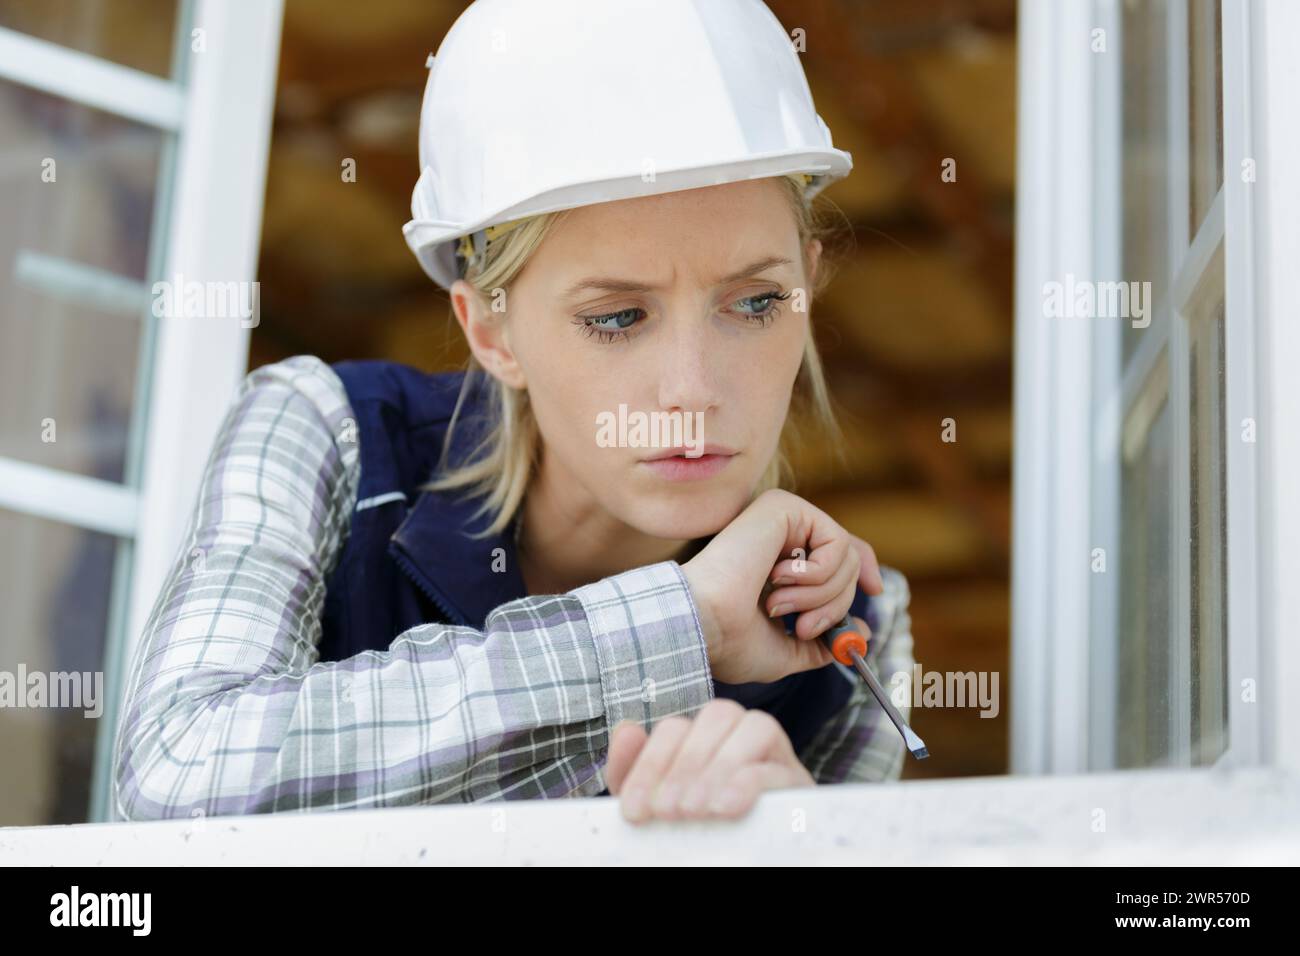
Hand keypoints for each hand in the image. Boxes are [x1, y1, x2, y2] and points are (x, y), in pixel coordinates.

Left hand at [605, 699, 814, 823]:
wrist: (744, 861)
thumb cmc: (701, 838)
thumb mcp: (657, 809)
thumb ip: (635, 773)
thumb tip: (627, 729)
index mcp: (707, 741)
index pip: (677, 727)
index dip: (651, 763)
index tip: (635, 811)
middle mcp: (743, 738)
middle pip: (718, 715)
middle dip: (684, 764)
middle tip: (667, 811)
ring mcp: (777, 758)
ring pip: (756, 726)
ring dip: (718, 766)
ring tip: (695, 810)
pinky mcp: (800, 786)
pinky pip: (780, 765)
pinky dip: (748, 782)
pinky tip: (725, 807)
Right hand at [682, 488, 881, 683]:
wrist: (705, 623)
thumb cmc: (730, 640)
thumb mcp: (785, 651)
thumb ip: (821, 641)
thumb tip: (860, 631)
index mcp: (775, 559)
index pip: (835, 551)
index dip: (862, 568)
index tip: (876, 590)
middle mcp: (778, 532)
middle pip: (847, 560)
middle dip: (835, 605)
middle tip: (804, 628)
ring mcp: (781, 516)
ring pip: (845, 555)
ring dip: (821, 596)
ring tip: (778, 606)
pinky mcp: (783, 506)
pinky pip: (836, 541)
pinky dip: (819, 575)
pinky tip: (778, 579)